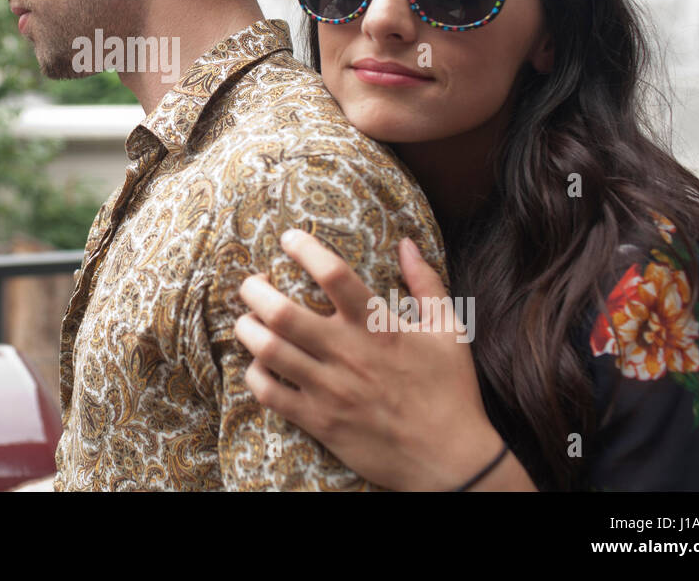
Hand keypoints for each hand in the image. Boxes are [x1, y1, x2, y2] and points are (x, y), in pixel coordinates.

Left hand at [234, 229, 513, 490]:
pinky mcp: (319, 421)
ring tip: (247, 319)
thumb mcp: (450, 331)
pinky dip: (254, 374)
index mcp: (378, 326)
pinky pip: (269, 394)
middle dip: (255, 290)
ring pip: (268, 350)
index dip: (304, 248)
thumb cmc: (451, 391)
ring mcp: (330, 389)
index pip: (333, 274)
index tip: (288, 238)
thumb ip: (427, 283)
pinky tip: (259, 364)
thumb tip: (406, 242)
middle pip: (281, 312)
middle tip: (253, 283)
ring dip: (247, 329)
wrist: (450, 460)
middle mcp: (347, 353)